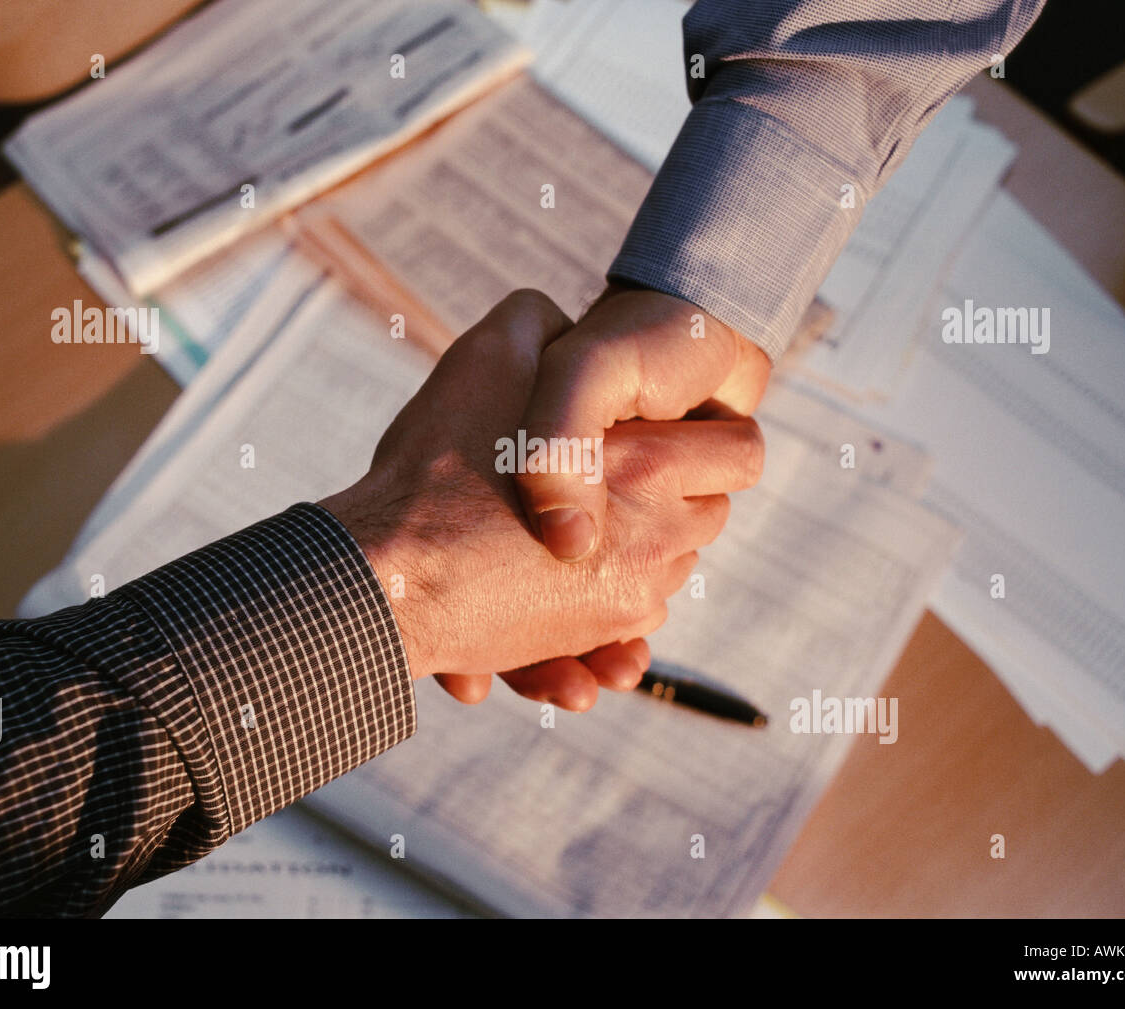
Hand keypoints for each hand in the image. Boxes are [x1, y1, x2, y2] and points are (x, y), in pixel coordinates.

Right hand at [319, 290, 762, 706]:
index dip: (703, 432)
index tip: (657, 429)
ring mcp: (627, 604)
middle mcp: (657, 543)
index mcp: (650, 467)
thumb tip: (565, 319)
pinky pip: (624, 627)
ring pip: (662, 570)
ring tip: (568, 529)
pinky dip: (600, 605)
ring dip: (631, 550)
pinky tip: (556, 585)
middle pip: (702, 514)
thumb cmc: (437, 469)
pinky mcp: (589, 645)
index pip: (738, 451)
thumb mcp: (491, 353)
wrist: (386, 583)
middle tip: (607, 473)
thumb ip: (542, 322)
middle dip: (666, 494)